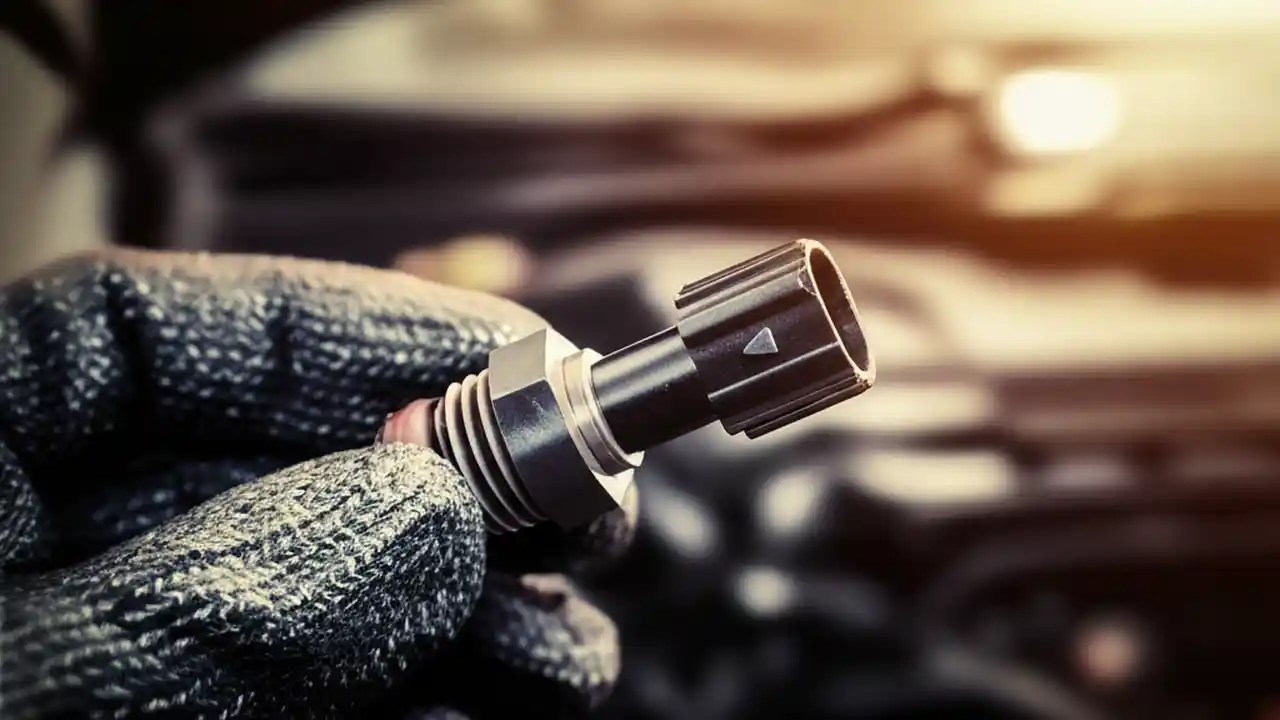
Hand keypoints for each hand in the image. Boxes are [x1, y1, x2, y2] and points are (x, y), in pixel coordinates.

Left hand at [0, 249, 635, 717]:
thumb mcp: (26, 710)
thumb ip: (207, 612)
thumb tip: (416, 504)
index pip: (136, 336)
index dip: (332, 326)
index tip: (493, 356)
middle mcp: (52, 550)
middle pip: (267, 454)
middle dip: (440, 478)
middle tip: (570, 507)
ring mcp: (141, 641)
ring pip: (329, 573)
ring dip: (465, 598)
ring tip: (556, 647)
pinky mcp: (208, 718)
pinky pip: (338, 680)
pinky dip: (432, 688)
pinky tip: (495, 702)